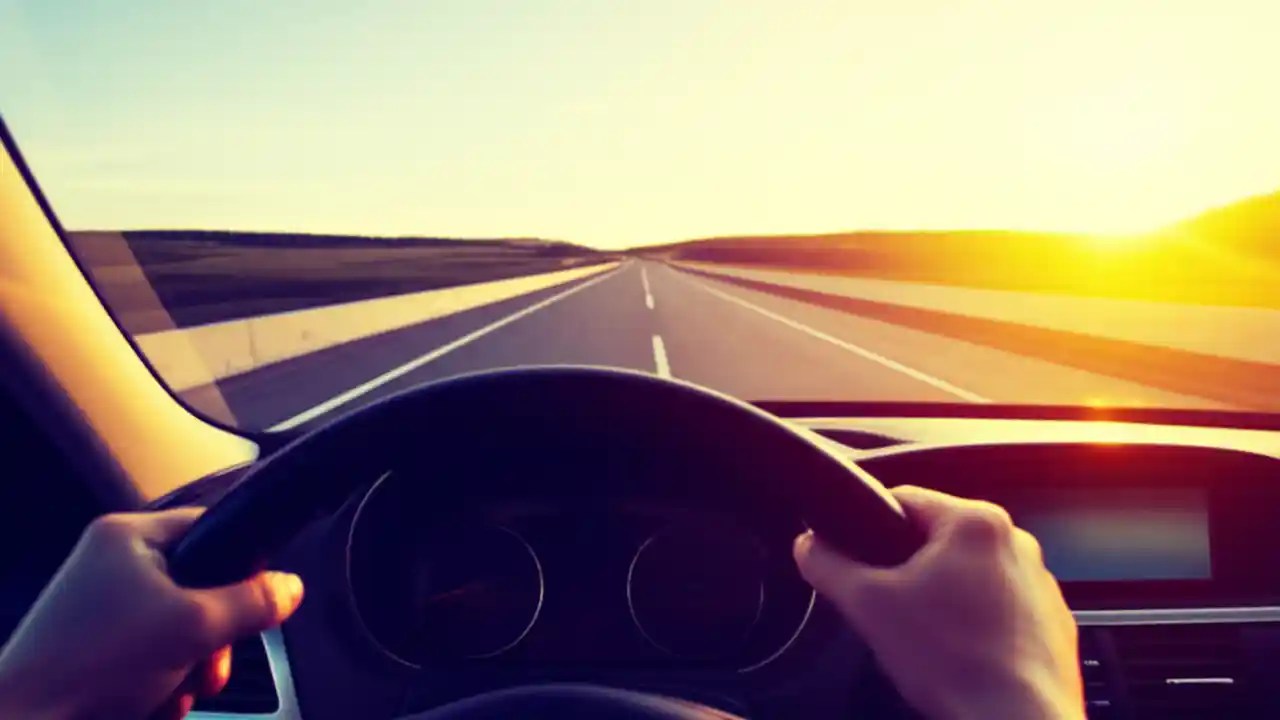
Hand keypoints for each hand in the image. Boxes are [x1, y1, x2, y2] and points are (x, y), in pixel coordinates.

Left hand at [0, 508, 303, 719]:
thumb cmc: (93, 665)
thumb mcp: (194, 626)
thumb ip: (252, 603)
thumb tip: (290, 588)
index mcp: (128, 537)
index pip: (211, 528)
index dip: (242, 566)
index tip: (254, 601)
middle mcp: (112, 566)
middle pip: (202, 588)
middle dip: (213, 637)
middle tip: (208, 662)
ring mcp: (101, 611)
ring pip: (181, 631)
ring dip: (190, 669)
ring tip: (177, 691)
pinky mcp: (96, 653)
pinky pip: (154, 659)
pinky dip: (163, 685)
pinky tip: (156, 704)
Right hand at [794, 486, 1082, 719]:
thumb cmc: (954, 664)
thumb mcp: (868, 605)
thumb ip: (828, 564)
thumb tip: (809, 547)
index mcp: (976, 522)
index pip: (904, 500)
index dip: (868, 528)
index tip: (856, 560)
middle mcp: (1018, 543)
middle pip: (937, 542)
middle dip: (908, 573)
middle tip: (891, 610)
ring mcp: (1041, 584)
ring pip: (969, 577)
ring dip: (945, 600)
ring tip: (928, 640)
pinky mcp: (1051, 623)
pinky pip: (1000, 611)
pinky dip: (976, 627)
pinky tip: (959, 657)